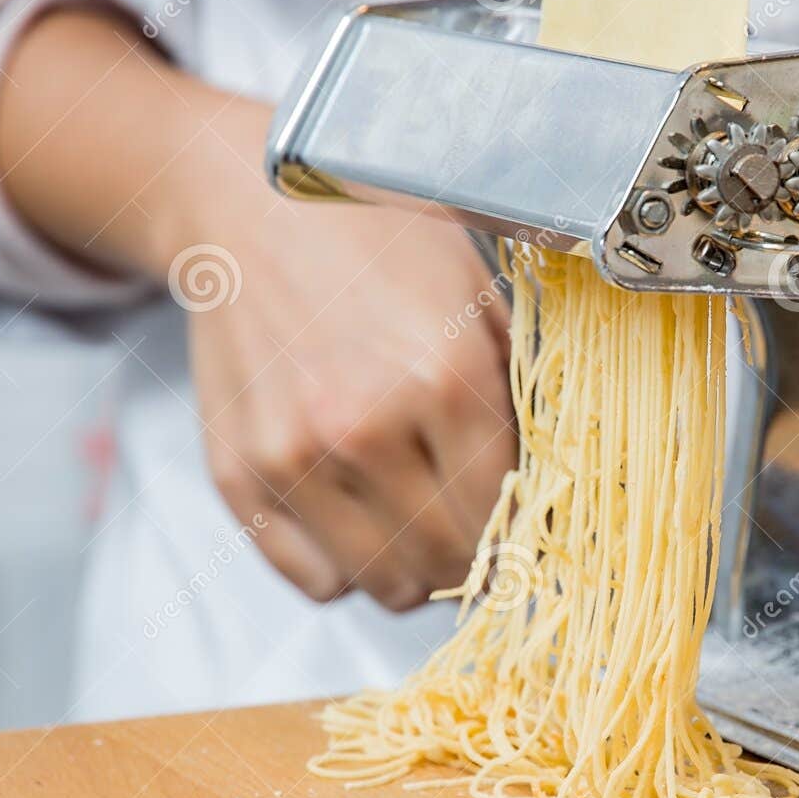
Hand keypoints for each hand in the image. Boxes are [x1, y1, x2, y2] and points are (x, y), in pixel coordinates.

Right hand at [168, 103, 515, 608]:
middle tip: (476, 530)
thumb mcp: (477, 299)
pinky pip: (313, 581)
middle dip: (474, 558)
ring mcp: (293, 458)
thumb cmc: (375, 244)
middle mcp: (363, 427)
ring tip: (419, 525)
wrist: (249, 211)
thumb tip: (560, 491)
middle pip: (448, 562)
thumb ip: (519, 395)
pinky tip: (358, 520)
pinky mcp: (238, 475)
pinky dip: (344, 569)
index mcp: (442, 377)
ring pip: (383, 586)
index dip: (524, 532)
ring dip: (414, 573)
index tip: (526, 530)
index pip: (505, 513)